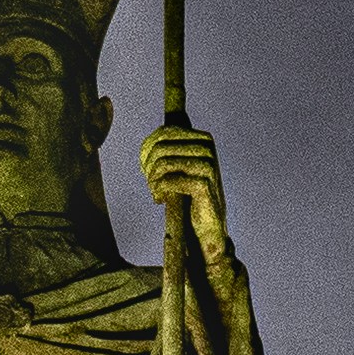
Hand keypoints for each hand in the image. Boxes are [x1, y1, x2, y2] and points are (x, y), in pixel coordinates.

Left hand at [139, 118, 225, 257]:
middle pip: (161, 147)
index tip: (146, 168)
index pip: (165, 132)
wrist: (208, 226)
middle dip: (149, 166)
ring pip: (163, 163)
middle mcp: (208, 148)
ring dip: (152, 180)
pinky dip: (159, 190)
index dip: (147, 150)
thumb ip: (170, 147)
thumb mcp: (180, 166)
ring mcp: (208, 165)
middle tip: (151, 183)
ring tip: (155, 191)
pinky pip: (169, 180)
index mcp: (203, 139)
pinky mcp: (204, 184)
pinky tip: (159, 200)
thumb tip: (158, 127)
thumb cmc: (190, 196)